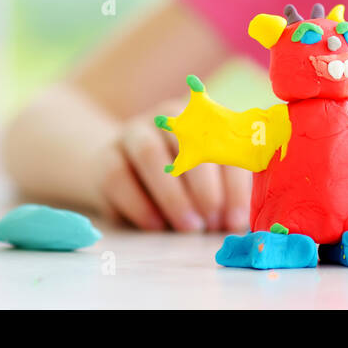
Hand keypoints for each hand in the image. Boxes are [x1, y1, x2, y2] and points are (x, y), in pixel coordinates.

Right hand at [97, 98, 252, 232]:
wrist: (122, 170)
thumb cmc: (179, 181)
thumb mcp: (207, 180)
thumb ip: (224, 193)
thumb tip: (242, 224)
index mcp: (201, 120)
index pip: (223, 145)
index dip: (233, 183)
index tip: (236, 219)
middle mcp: (167, 121)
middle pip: (186, 143)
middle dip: (204, 187)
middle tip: (213, 222)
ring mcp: (132, 134)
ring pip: (149, 154)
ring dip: (172, 195)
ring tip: (189, 227)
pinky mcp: (105, 157)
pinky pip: (118, 176)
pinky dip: (139, 204)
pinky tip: (156, 226)